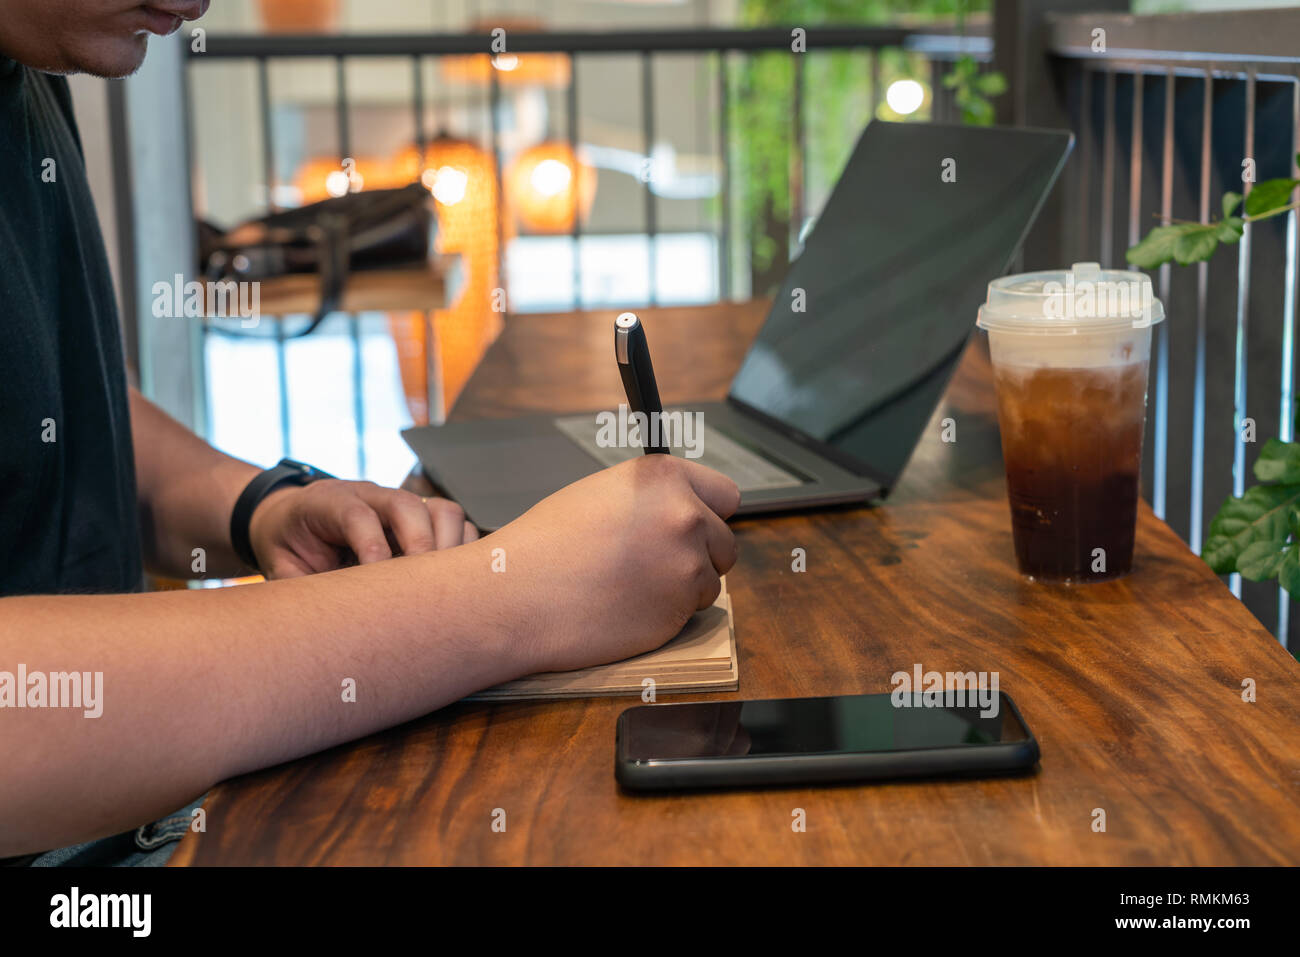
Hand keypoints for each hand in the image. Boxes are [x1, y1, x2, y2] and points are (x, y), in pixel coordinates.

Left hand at [247, 480, 477, 578]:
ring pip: (441, 510)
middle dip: (419, 547)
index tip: (376, 583)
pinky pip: (454, 523)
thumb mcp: (280, 568)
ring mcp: (398, 503)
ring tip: (438, 588)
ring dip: (447, 548)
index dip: (372, 549)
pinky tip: (445, 582)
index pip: (357, 516)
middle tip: (419, 591)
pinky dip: (460, 550)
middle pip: (407, 505)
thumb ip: (301, 588)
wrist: (292, 519)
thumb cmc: (289, 547)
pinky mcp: (420, 515)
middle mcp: (369, 496)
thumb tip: (325, 624)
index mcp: (326, 503)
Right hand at [488, 455, 739, 672]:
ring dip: (683, 588)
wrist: (517, 595)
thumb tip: (688, 511)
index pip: (726, 495)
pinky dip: (667, 615)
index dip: (707, 514)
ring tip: (630, 587)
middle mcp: (685, 515)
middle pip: (725, 542)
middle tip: (652, 566)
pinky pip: (690, 613)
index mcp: (665, 477)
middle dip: (699, 556)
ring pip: (710, 581)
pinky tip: (627, 607)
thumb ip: (655, 498)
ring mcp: (687, 564)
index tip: (691, 528)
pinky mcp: (680, 609)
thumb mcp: (604, 493)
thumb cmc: (547, 544)